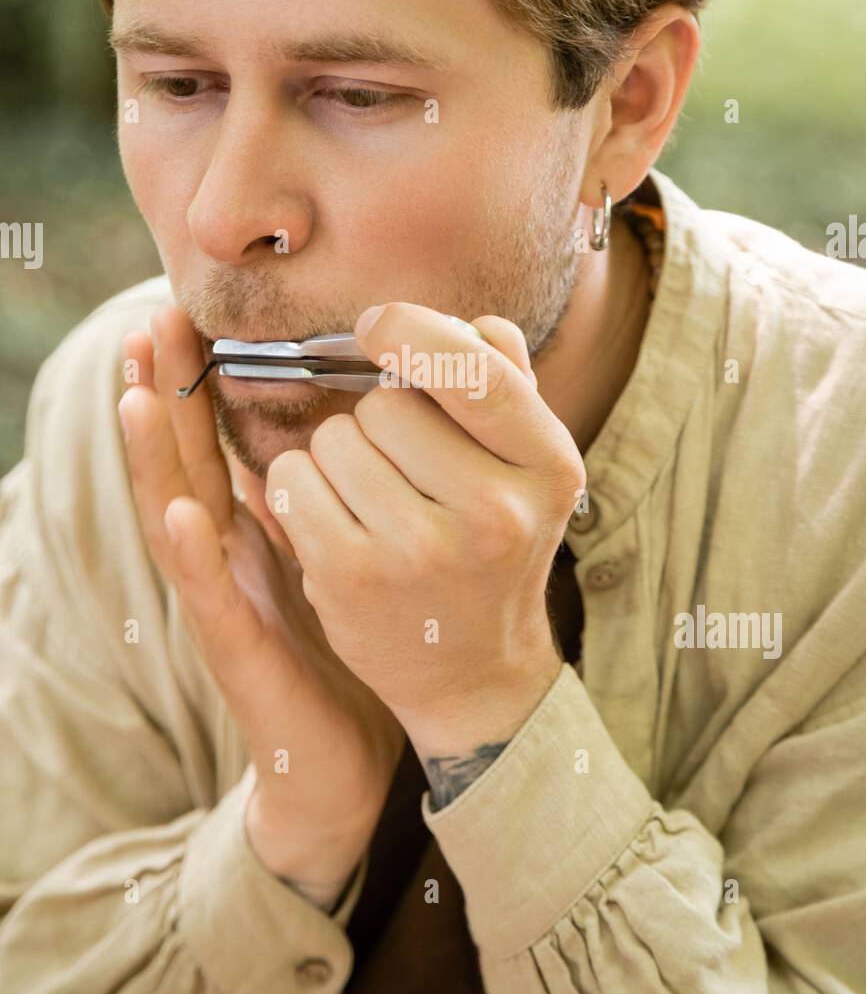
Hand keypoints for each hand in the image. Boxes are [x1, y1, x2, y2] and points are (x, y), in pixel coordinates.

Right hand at [118, 307, 404, 901]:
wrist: (348, 757)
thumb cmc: (348, 648)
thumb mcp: (337, 551)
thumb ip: (326, 494)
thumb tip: (340, 424)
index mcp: (250, 528)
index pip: (213, 440)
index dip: (195, 381)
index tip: (186, 314)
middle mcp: (225, 557)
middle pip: (182, 462)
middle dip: (162, 394)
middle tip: (149, 323)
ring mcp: (223, 602)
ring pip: (175, 518)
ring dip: (153, 459)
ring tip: (138, 396)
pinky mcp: (238, 652)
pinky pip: (211, 600)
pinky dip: (191, 555)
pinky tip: (182, 513)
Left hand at [264, 304, 585, 753]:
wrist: (473, 670)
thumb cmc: (493, 545)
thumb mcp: (528, 470)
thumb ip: (507, 387)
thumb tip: (475, 322)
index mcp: (548, 468)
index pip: (474, 369)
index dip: (412, 330)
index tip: (380, 326)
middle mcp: (495, 512)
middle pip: (386, 402)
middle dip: (377, 418)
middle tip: (403, 468)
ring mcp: (420, 551)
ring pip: (333, 438)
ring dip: (336, 456)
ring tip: (372, 501)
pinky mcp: (352, 579)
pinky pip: (291, 480)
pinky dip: (297, 490)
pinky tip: (332, 522)